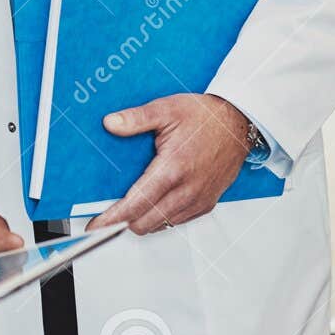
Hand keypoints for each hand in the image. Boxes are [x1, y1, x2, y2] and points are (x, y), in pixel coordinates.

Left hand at [89, 94, 251, 234]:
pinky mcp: (207, 204)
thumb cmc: (206, 116)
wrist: (238, 123)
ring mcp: (198, 200)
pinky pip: (177, 221)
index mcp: (173, 169)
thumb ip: (136, 119)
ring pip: (160, 225)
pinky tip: (154, 202)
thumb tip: (110, 124)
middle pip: (145, 223)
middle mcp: (187, 190)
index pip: (135, 204)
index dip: (112, 219)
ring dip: (142, 220)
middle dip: (123, 221)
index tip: (96, 225)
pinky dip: (161, 217)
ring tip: (130, 206)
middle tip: (109, 212)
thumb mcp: (166, 109)